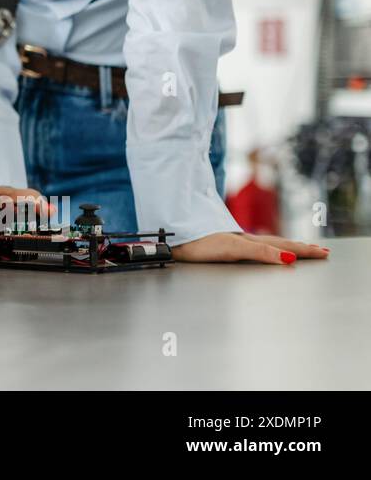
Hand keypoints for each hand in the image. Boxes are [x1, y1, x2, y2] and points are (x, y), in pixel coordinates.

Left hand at [173, 231, 329, 263]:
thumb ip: (260, 253)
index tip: (323, 253)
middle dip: (301, 248)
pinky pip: (254, 248)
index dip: (303, 250)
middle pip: (279, 244)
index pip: (283, 246)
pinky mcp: (223, 246)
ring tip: (299, 249)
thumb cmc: (200, 244)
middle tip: (321, 251)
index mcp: (250, 242)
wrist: (174, 239)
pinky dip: (267, 249)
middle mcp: (245, 240)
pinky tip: (262, 250)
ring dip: (286, 247)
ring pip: (267, 244)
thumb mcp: (233, 249)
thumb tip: (289, 259)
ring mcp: (235, 242)